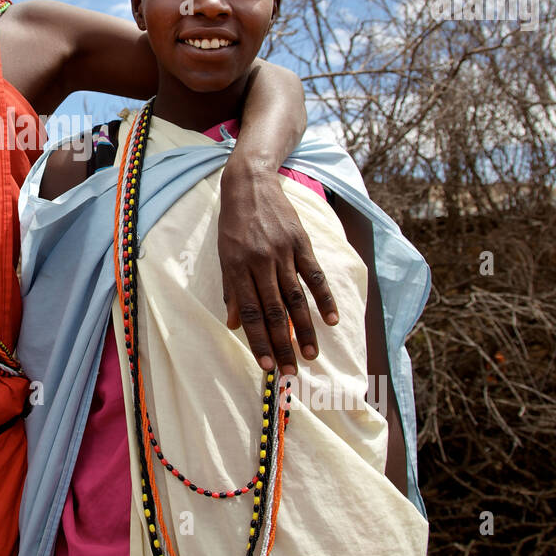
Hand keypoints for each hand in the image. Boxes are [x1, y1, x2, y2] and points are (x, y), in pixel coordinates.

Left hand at [217, 166, 337, 374]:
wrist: (249, 184)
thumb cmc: (233, 224)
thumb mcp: (224, 255)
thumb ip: (231, 290)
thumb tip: (235, 325)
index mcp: (237, 267)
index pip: (249, 312)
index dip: (258, 340)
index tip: (266, 365)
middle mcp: (260, 262)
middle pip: (273, 311)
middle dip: (282, 344)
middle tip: (290, 371)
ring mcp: (282, 252)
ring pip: (295, 298)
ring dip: (304, 329)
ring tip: (311, 354)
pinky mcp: (301, 242)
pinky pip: (314, 275)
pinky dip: (324, 298)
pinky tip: (331, 320)